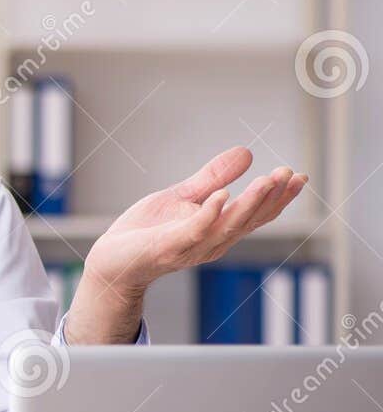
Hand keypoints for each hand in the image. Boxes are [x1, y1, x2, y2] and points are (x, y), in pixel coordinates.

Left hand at [63, 147, 307, 343]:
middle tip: (291, 175)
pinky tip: (221, 195)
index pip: (256, 214)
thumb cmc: (147, 231)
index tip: (299, 176)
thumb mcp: (183, 196)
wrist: (112, 259)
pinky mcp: (168, 246)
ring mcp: (191, 246)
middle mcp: (212, 242)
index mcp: (218, 230)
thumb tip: (247, 153)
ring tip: (268, 180)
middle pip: (249, 220)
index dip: (279, 197)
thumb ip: (213, 178)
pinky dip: (209, 214)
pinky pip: (194, 230)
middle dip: (272, 198)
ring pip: (228, 225)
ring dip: (249, 203)